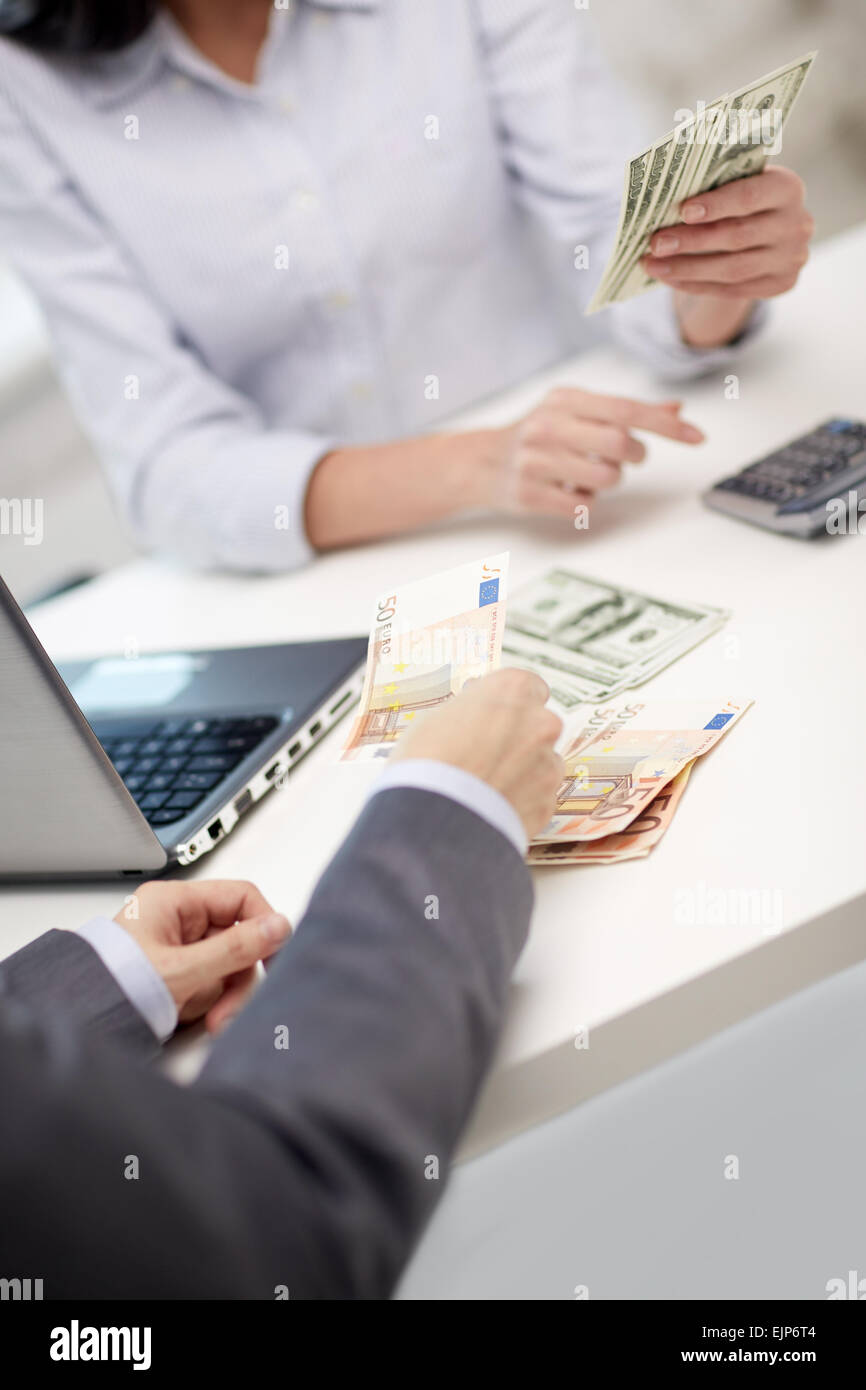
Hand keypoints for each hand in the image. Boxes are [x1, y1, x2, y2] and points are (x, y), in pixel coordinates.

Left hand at [114, 879, 290, 1033]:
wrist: (85, 1023)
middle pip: (237, 936)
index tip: (274, 955)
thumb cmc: (116, 989)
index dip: (263, 925)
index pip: (240, 898)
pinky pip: (212, 981)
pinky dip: (211, 1002)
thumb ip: (236, 948)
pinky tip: (198, 1016)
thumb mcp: (184, 970)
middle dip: (238, 975)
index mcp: (174, 901)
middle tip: (231, 1006)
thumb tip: (279, 927)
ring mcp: (178, 947)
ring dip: (226, 995)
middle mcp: (178, 919)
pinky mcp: (178, 973)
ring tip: (212, 1020)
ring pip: (228, 964)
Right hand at [390, 668, 564, 839]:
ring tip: (487, 789)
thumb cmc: (425, 761)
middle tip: (487, 755)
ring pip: (543, 764)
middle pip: (539, 725)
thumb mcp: (437, 719)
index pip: (528, 686)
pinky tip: (492, 809)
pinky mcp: (547, 803)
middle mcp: (540, 722)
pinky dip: (521, 803)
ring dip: (523, 772)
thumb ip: (470, 715)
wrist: (431, 817)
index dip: (511, 704)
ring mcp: (548, 764)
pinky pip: (538, 798)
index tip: (498, 716)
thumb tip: (473, 721)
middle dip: (520, 738)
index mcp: (513, 690)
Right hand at [480, 387, 704, 521]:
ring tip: (590, 474)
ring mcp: (536, 461)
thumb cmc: (541, 435)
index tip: (697, 437)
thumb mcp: (577, 411)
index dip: (666, 425)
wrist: (483, 462)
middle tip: (626, 458)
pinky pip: (583, 506)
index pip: (626, 409)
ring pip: (606, 479)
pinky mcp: (529, 494)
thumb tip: (677, 409)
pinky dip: (586, 502)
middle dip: (635, 456)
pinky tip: (569, 490)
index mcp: (565, 400)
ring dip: (610, 481)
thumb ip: (625, 412)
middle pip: (620, 445)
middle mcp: (548, 426)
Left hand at [642, 165, 812, 303]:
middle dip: (691, 241)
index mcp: (787, 188)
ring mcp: (791, 258)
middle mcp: (797, 224)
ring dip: (687, 269)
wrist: (770, 231)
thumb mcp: (738, 182)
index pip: (750, 196)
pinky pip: (731, 290)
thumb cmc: (743, 198)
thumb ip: (715, 187)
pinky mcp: (781, 284)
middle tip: (655, 244)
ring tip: (653, 265)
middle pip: (736, 236)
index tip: (682, 210)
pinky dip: (696, 285)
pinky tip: (670, 279)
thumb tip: (664, 204)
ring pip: (731, 269)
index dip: (716, 204)